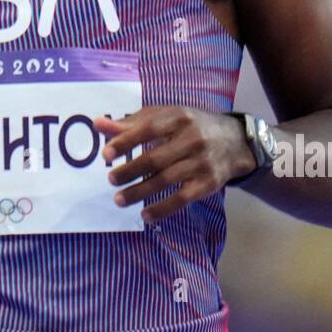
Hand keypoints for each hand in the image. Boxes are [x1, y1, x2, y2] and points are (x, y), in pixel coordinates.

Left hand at [93, 106, 254, 223]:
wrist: (235, 142)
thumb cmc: (190, 126)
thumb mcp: (165, 118)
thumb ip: (130, 123)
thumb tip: (97, 124)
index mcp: (178, 117)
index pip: (147, 129)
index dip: (126, 142)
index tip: (106, 154)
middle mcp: (192, 139)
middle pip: (155, 158)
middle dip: (129, 170)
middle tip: (111, 179)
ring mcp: (201, 162)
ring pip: (165, 181)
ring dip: (139, 193)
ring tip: (119, 200)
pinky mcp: (208, 184)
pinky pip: (181, 199)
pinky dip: (162, 209)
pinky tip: (145, 215)